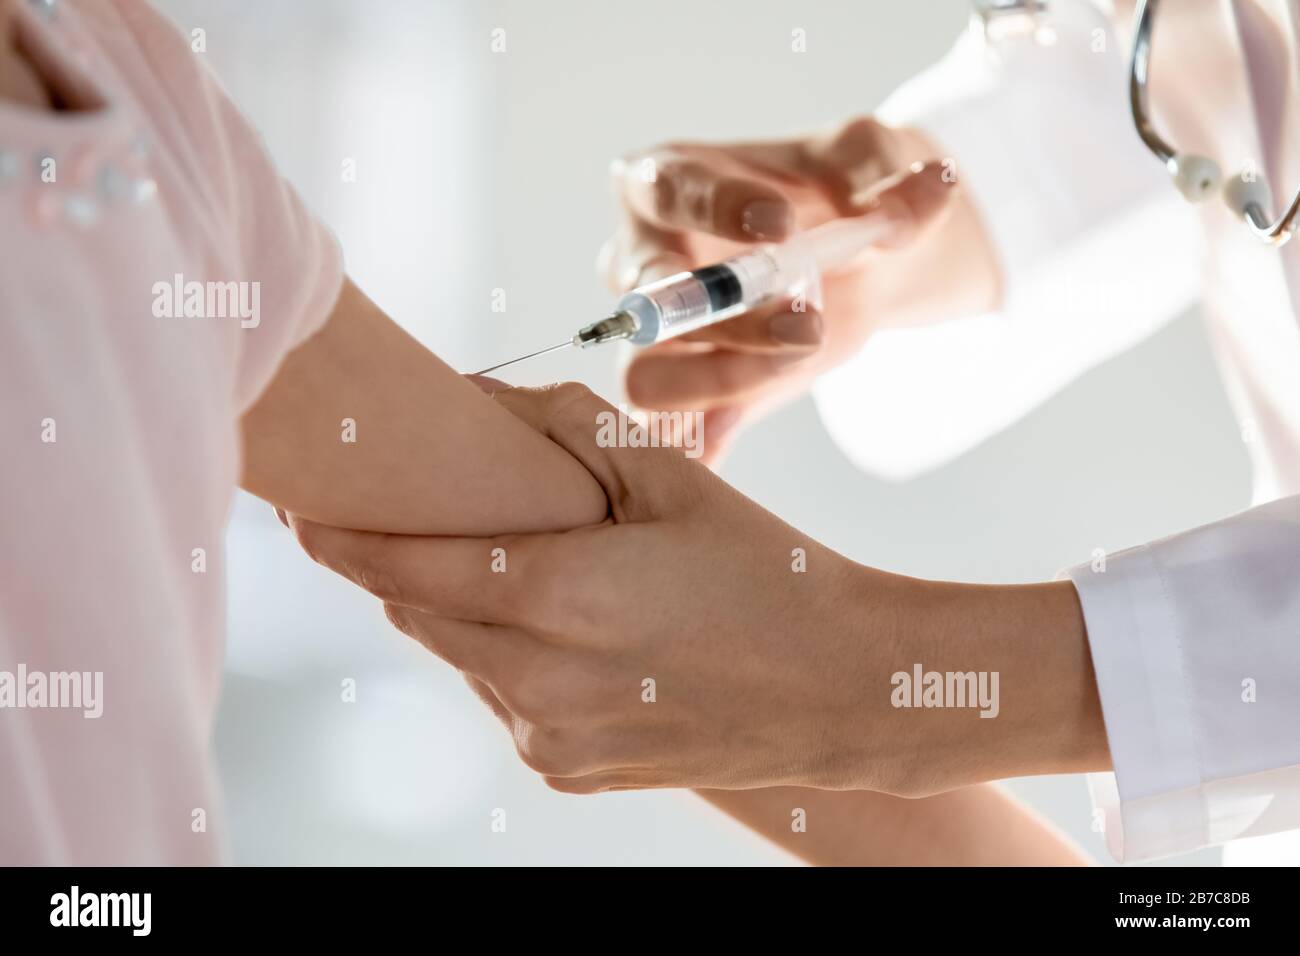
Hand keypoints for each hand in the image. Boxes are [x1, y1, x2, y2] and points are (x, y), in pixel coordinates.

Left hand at [285, 384, 1107, 794]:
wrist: (844, 690)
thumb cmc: (768, 572)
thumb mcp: (671, 477)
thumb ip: (563, 428)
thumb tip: (478, 397)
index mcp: (554, 597)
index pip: (399, 564)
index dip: (337, 535)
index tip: (294, 506)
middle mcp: (534, 680)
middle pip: (417, 609)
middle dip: (396, 563)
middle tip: (394, 514)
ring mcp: (549, 736)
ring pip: (460, 656)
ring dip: (461, 608)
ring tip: (511, 565)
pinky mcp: (568, 770)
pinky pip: (504, 700)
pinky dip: (508, 658)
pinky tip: (563, 628)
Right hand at [599, 119, 957, 464]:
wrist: (856, 259)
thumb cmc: (836, 195)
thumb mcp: (870, 164)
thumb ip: (890, 175)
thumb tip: (919, 199)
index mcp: (669, 181)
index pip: (668, 190)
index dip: (716, 208)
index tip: (782, 224)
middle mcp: (642, 261)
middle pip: (649, 298)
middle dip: (722, 314)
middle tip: (806, 322)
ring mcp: (654, 338)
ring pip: (645, 376)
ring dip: (719, 381)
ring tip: (798, 363)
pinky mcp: (680, 396)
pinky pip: (665, 435)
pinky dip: (692, 450)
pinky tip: (725, 452)